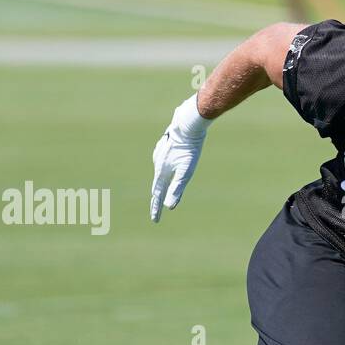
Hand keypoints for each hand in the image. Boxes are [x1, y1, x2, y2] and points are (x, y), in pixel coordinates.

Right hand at [150, 94, 211, 221]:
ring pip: (160, 171)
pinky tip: (168, 166)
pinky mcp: (164, 145)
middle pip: (157, 184)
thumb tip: (170, 207)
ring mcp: (160, 153)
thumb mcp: (186, 172)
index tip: (155, 221)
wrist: (187, 124)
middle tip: (157, 210)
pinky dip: (164, 169)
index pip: (157, 194)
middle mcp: (157, 162)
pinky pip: (163, 160)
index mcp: (161, 171)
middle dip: (158, 197)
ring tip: (160, 192)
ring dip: (161, 182)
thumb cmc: (189, 149)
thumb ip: (177, 188)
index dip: (156, 208)